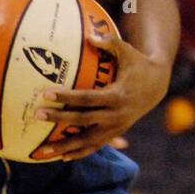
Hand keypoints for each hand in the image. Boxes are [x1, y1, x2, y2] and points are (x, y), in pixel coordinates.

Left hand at [33, 33, 168, 160]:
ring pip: (87, 141)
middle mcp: (116, 115)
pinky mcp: (115, 133)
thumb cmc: (138, 64)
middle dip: (59, 118)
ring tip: (41, 151)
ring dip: (64, 147)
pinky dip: (79, 153)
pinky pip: (95, 146)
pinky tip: (61, 157)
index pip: (87, 98)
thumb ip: (110, 42)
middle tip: (37, 114)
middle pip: (82, 120)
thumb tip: (89, 36)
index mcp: (118, 95)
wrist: (157, 85)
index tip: (46, 94)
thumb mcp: (128, 51)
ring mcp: (116, 127)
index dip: (67, 96)